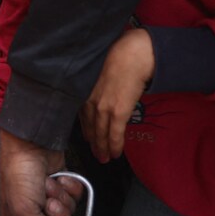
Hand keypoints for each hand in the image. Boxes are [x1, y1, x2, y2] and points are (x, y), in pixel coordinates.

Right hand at [0, 129, 76, 215]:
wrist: (30, 143)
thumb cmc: (18, 171)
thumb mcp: (23, 211)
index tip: (43, 213)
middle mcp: (34, 208)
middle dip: (57, 206)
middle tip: (45, 195)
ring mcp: (49, 194)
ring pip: (70, 207)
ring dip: (62, 193)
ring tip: (49, 182)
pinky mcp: (61, 182)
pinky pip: (76, 192)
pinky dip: (71, 184)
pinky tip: (58, 177)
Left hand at [79, 28, 153, 162]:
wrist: (132, 56)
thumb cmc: (119, 61)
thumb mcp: (100, 76)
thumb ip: (97, 89)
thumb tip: (103, 99)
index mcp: (84, 92)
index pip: (83, 117)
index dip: (87, 131)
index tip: (89, 140)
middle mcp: (90, 102)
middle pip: (91, 128)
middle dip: (94, 144)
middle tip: (97, 156)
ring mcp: (103, 108)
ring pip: (101, 134)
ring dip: (103, 149)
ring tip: (106, 158)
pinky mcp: (117, 112)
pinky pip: (114, 134)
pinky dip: (115, 145)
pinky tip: (116, 153)